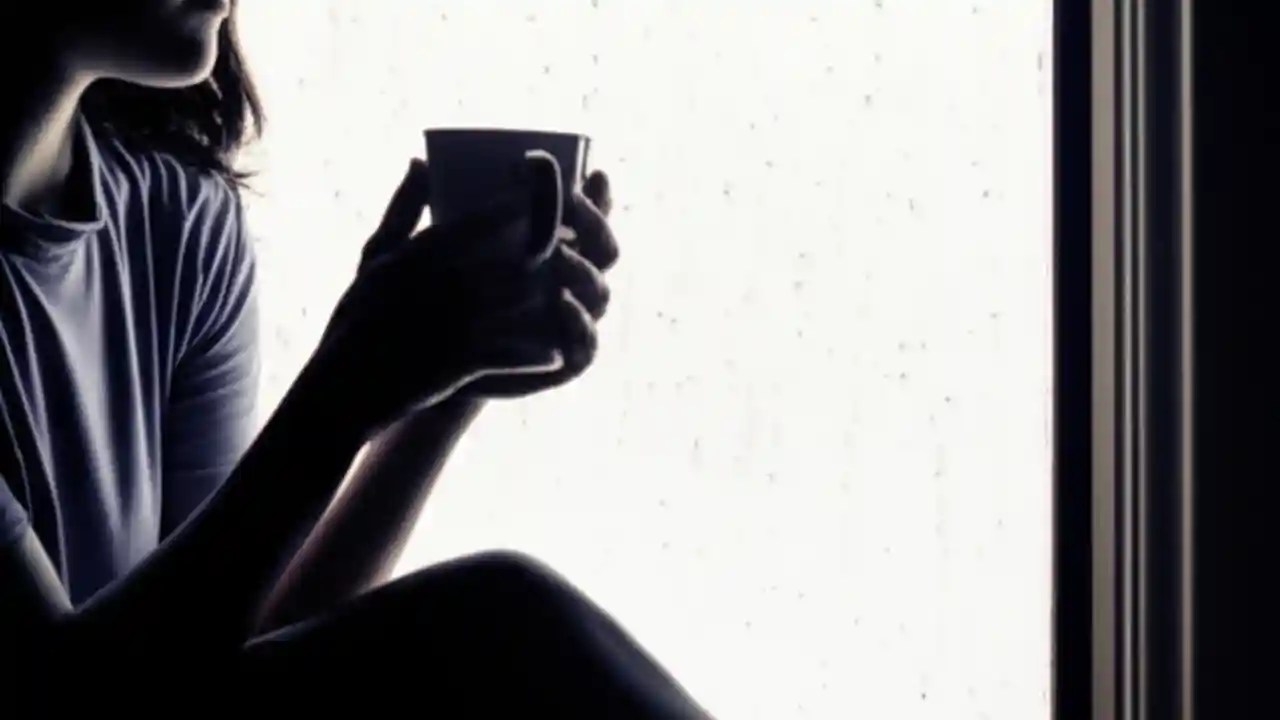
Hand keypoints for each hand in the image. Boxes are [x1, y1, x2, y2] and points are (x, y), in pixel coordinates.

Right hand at [309, 151, 605, 437]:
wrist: (341, 388)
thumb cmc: (356, 320)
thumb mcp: (375, 258)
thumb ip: (403, 210)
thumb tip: (420, 162)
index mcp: (421, 253)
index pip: (484, 219)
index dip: (524, 206)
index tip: (548, 197)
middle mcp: (441, 282)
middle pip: (513, 257)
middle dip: (549, 252)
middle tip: (575, 247)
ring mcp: (453, 322)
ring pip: (521, 304)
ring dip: (550, 301)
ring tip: (571, 296)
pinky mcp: (460, 362)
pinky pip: (511, 354)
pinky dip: (534, 354)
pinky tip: (554, 352)